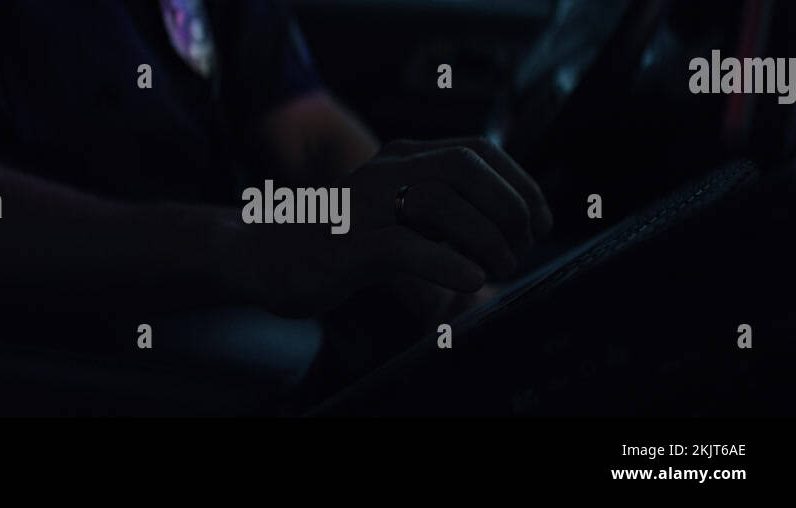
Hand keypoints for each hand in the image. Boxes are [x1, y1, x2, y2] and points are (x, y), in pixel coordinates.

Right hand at [340, 137, 552, 278]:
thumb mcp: (394, 219)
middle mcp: (386, 170)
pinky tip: (469, 279)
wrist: (261, 254)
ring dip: (486, 239)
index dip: (520, 183)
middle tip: (519, 247)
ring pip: (443, 203)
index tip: (539, 220)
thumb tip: (500, 246)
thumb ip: (439, 221)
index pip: (477, 150)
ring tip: (497, 268)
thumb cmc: (333, 241)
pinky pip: (406, 245)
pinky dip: (447, 262)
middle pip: (466, 167)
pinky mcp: (348, 243)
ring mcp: (365, 205)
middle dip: (509, 207)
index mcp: (401, 158)